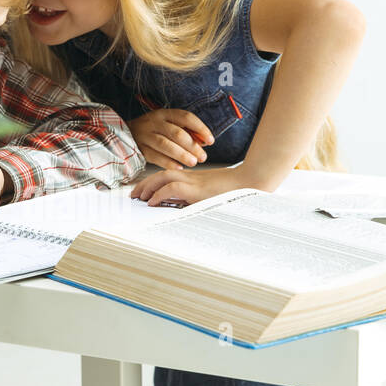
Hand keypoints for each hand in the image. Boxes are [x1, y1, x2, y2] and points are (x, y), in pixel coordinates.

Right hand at [127, 109, 213, 169]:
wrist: (124, 134)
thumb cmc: (153, 131)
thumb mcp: (168, 125)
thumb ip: (185, 132)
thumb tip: (203, 142)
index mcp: (164, 113)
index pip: (186, 117)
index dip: (200, 129)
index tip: (210, 140)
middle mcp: (154, 122)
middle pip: (177, 133)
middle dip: (192, 146)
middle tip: (203, 157)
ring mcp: (145, 135)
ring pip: (165, 145)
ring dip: (181, 155)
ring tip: (193, 162)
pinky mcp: (139, 148)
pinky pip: (155, 156)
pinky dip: (168, 163)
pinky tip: (178, 168)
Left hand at [130, 166, 245, 206]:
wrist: (251, 181)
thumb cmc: (236, 190)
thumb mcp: (213, 195)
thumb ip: (199, 198)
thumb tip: (186, 210)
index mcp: (194, 178)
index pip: (168, 175)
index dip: (153, 182)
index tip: (143, 191)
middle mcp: (191, 177)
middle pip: (161, 175)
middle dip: (144, 184)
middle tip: (134, 195)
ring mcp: (194, 181)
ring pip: (163, 178)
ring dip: (148, 187)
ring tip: (139, 198)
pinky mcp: (197, 188)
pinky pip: (172, 188)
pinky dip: (160, 194)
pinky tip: (153, 202)